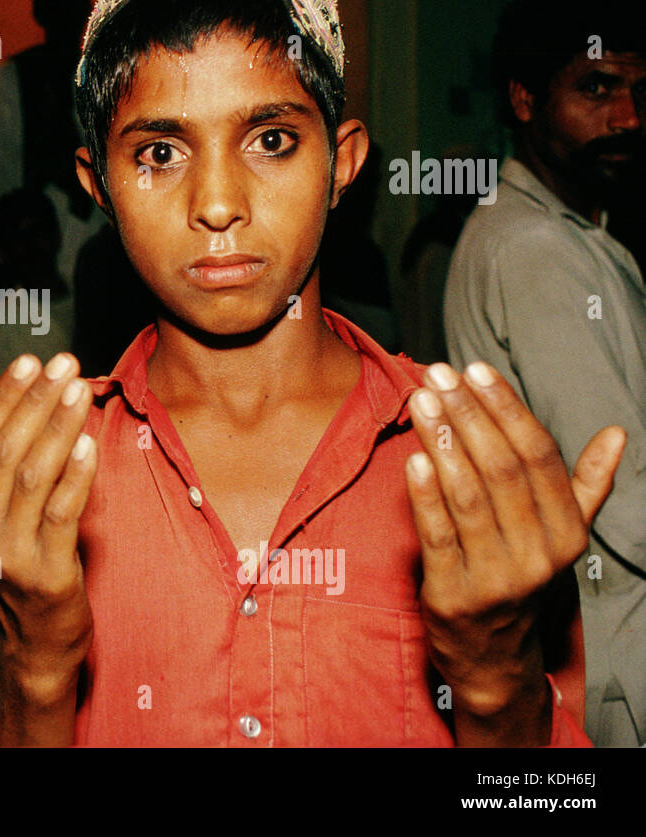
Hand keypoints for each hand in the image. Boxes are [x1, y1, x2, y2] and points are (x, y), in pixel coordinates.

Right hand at [0, 353, 97, 744]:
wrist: (34, 642)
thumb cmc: (16, 568)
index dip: (4, 397)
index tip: (30, 361)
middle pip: (3, 450)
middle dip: (36, 401)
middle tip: (64, 364)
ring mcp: (7, 552)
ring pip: (32, 475)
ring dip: (59, 426)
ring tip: (81, 389)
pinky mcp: (45, 572)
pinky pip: (61, 513)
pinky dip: (76, 475)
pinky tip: (90, 443)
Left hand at [405, 361, 624, 744]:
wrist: (494, 659)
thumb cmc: (522, 578)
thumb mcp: (562, 536)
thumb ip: (585, 485)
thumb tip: (616, 435)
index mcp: (566, 532)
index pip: (538, 456)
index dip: (506, 408)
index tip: (476, 370)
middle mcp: (538, 554)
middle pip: (501, 468)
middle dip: (468, 414)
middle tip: (437, 374)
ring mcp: (496, 576)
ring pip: (468, 495)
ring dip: (442, 440)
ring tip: (421, 400)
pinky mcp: (452, 594)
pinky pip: (437, 535)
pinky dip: (425, 494)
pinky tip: (413, 457)